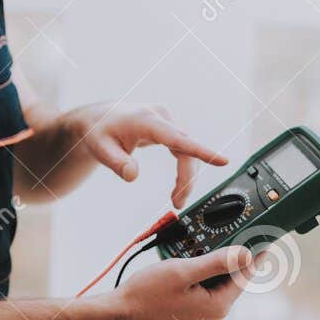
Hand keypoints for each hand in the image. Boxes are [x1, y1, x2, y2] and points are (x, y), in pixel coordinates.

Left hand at [66, 102, 227, 207]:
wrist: (97, 119)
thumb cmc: (98, 132)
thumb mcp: (100, 148)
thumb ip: (116, 162)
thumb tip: (132, 176)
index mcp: (146, 119)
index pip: (177, 138)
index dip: (200, 151)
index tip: (222, 161)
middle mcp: (160, 117)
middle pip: (185, 148)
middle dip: (187, 177)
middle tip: (178, 203)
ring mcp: (166, 121)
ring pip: (187, 151)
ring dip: (186, 176)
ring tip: (177, 199)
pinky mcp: (168, 128)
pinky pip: (183, 150)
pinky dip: (183, 169)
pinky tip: (178, 186)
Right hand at [106, 246, 255, 319]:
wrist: (121, 313)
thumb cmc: (147, 294)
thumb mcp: (183, 271)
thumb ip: (216, 262)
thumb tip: (246, 254)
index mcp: (218, 305)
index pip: (246, 274)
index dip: (255, 251)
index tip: (263, 233)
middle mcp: (216, 312)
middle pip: (234, 277)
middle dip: (231, 254)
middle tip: (232, 229)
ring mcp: (205, 312)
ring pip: (219, 280)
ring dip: (213, 261)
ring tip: (205, 242)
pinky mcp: (194, 309)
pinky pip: (206, 286)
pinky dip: (202, 270)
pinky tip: (191, 258)